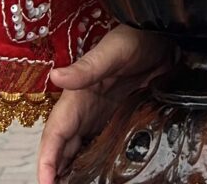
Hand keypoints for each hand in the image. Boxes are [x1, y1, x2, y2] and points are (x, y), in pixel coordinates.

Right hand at [36, 25, 175, 183]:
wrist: (160, 37)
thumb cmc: (133, 39)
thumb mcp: (111, 52)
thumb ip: (86, 68)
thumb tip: (56, 76)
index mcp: (76, 97)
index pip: (55, 134)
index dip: (47, 159)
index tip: (46, 182)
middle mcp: (83, 111)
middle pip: (63, 149)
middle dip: (56, 173)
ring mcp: (99, 117)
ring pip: (79, 151)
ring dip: (73, 171)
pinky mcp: (116, 119)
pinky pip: (99, 146)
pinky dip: (93, 163)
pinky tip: (97, 176)